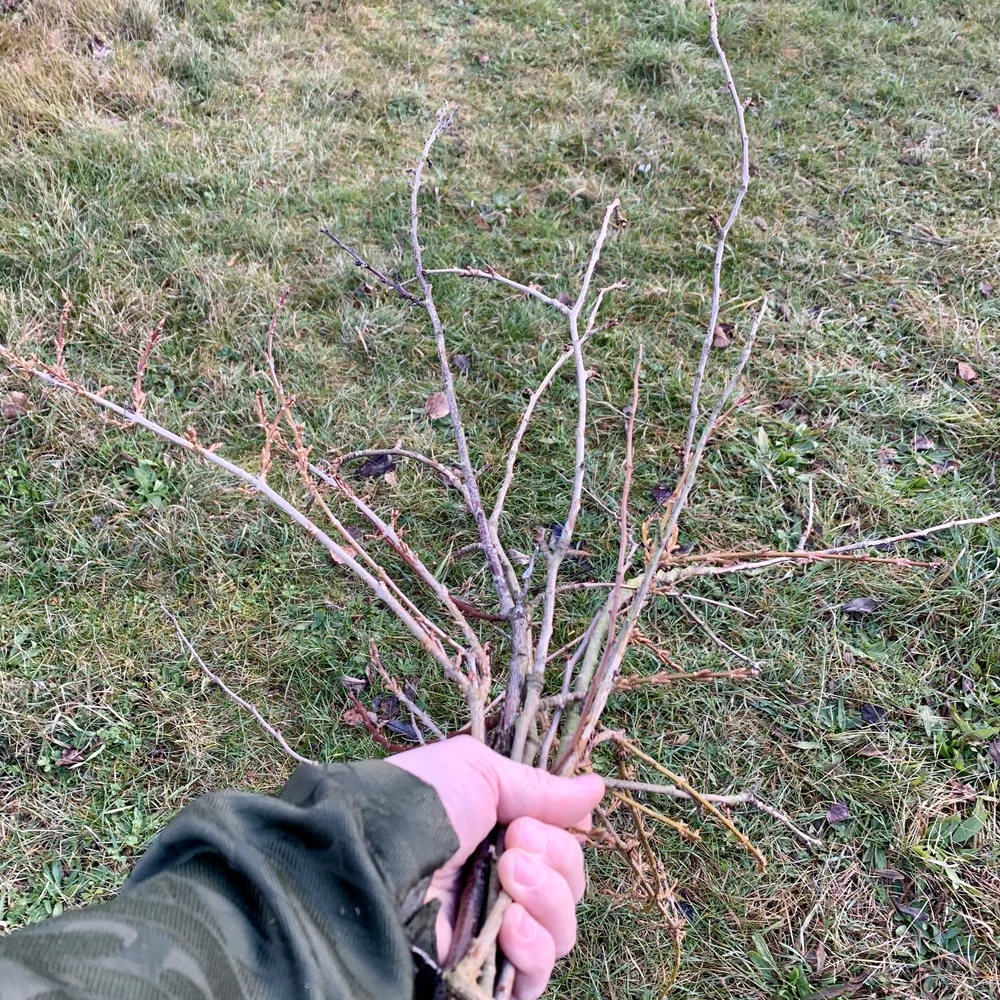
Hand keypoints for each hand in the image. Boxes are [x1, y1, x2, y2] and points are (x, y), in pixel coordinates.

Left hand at [389, 736, 603, 999]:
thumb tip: (596, 788)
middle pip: (569, 886)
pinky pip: (534, 978)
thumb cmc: (419, 804)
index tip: (541, 820)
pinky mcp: (482, 977)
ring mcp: (491, 934)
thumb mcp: (478, 771)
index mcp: (499, 836)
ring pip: (561, 931)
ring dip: (546, 901)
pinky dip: (534, 951)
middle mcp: (500, 885)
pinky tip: (510, 927)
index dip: (565, 836)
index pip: (562, 847)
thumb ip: (540, 787)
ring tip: (507, 881)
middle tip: (513, 846)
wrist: (370, 860)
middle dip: (554, 861)